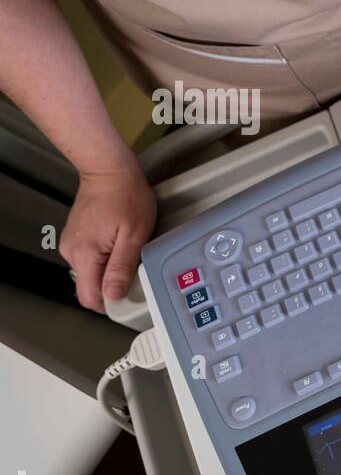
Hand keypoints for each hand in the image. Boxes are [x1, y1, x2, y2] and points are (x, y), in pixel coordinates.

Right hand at [59, 164, 155, 312]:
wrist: (109, 170)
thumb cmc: (125, 196)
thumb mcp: (134, 235)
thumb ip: (122, 268)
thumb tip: (113, 295)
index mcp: (84, 254)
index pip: (89, 297)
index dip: (110, 303)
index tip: (129, 296)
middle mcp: (71, 252)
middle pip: (90, 286)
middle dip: (112, 285)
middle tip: (134, 268)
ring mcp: (72, 244)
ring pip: (91, 273)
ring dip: (110, 270)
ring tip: (127, 251)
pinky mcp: (76, 238)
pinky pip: (90, 259)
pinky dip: (105, 258)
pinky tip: (118, 244)